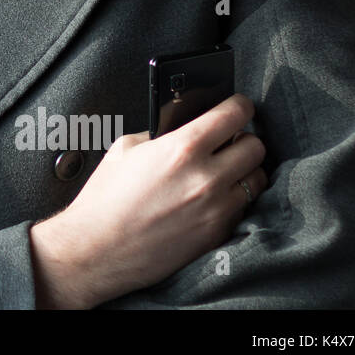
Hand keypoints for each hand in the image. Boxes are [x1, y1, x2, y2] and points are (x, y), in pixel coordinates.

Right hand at [30, 93, 266, 307]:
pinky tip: (211, 199)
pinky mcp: (218, 234)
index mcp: (181, 149)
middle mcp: (206, 178)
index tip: (238, 107)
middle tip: (229, 141)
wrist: (98, 248)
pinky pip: (243, 207)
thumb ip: (162, 133)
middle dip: (244, 139)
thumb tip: (185, 125)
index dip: (239, 106)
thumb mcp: (125, 149)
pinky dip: (233, 199)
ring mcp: (216, 209)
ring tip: (223, 172)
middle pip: (256, 147)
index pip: (234, 114)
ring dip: (243, 171)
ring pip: (256, 179)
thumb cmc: (106, 200)